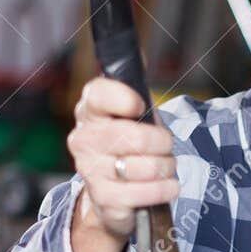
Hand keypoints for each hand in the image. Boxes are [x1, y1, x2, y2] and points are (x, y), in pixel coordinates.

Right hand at [67, 77, 179, 251]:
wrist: (114, 195)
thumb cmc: (127, 146)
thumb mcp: (133, 114)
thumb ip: (135, 84)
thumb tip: (138, 53)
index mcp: (90, 111)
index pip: (99, 94)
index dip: (123, 98)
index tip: (140, 106)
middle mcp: (83, 139)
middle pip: (134, 135)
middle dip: (162, 142)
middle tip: (166, 146)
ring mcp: (90, 170)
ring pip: (146, 166)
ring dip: (167, 167)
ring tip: (165, 167)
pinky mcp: (104, 198)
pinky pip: (146, 192)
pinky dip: (165, 189)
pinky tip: (167, 185)